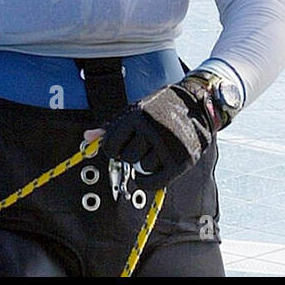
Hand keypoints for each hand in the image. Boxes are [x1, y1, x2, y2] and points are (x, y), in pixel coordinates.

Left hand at [86, 75, 217, 189]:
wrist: (198, 103)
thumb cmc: (162, 107)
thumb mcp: (136, 111)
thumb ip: (113, 127)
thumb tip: (87, 138)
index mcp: (138, 116)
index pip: (111, 145)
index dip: (113, 148)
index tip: (121, 145)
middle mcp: (153, 130)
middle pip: (126, 157)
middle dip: (130, 154)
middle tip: (141, 146)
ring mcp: (168, 146)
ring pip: (142, 168)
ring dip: (144, 164)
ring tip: (154, 151)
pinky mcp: (181, 160)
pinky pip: (155, 181)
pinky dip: (148, 181)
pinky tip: (151, 172)